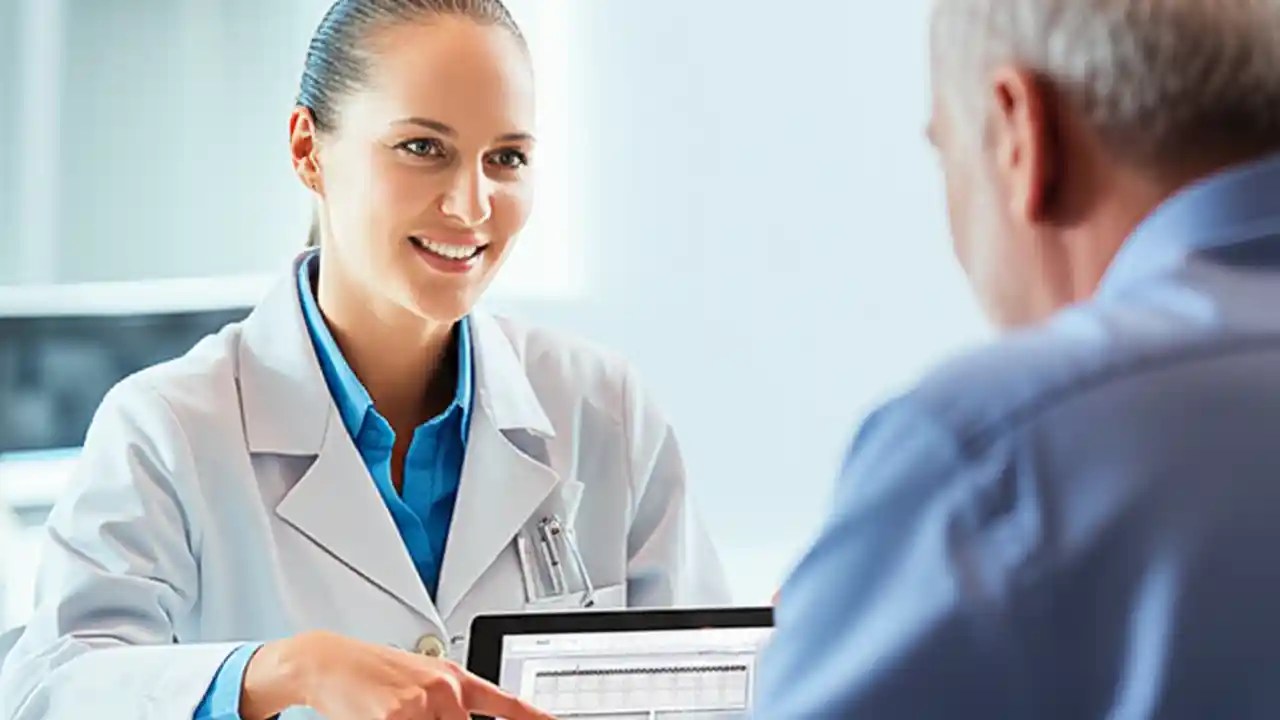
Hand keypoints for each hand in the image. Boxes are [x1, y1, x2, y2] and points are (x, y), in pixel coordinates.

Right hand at [240, 630, 554, 719]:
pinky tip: (384, 718)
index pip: (507, 704)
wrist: (328, 660)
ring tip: (395, 713)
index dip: (534, 718)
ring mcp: (421, 704)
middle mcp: (444, 689)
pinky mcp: (396, 717)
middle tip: (422, 718)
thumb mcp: (420, 679)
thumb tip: (462, 716)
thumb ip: (448, 701)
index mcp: (455, 677)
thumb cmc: (372, 672)